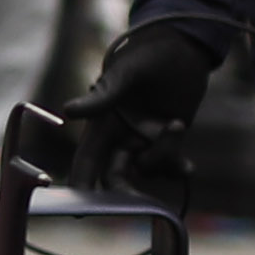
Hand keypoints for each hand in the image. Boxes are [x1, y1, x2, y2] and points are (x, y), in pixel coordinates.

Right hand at [66, 21, 214, 202]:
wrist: (185, 45)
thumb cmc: (149, 51)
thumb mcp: (126, 72)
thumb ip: (102, 96)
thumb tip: (67, 111)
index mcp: (103, 120)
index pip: (87, 158)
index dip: (81, 182)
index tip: (79, 209)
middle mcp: (121, 133)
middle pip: (114, 173)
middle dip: (125, 188)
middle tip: (140, 201)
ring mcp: (144, 137)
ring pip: (146, 168)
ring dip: (162, 158)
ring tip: (175, 123)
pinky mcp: (168, 137)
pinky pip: (169, 163)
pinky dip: (177, 169)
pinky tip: (188, 168)